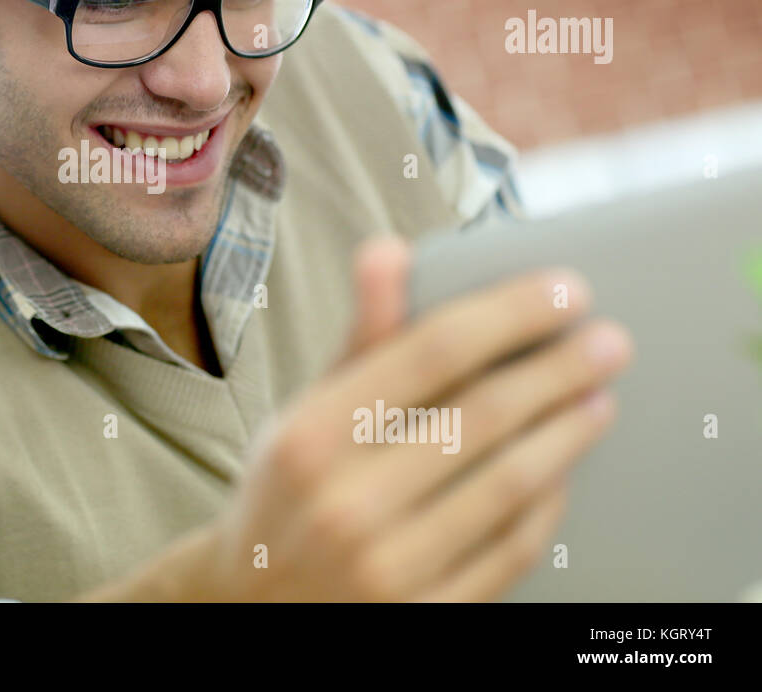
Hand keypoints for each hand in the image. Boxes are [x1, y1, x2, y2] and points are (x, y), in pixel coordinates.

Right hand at [194, 234, 633, 601]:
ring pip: (507, 483)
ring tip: (598, 397)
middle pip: (482, 415)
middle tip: (608, 340)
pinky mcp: (425, 614)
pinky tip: (562, 470)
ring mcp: (389, 566)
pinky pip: (509, 550)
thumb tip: (389, 251)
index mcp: (313, 435)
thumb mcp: (304, 411)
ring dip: (566, 434)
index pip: (431, 352)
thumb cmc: (288, 492)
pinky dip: (545, 504)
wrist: (256, 606)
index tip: (562, 290)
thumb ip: (360, 338)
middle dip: (558, 369)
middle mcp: (347, 501)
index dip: (508, 314)